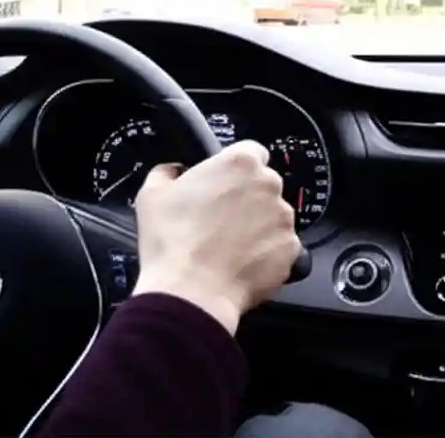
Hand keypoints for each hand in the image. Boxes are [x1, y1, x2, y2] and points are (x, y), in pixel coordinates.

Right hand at [131, 140, 298, 334]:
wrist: (191, 293)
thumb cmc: (171, 241)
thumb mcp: (152, 194)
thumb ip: (168, 171)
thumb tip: (173, 171)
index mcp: (240, 162)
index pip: (250, 151)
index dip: (235, 169)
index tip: (224, 184)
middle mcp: (269, 185)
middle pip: (263, 184)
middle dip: (247, 198)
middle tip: (220, 219)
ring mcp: (284, 218)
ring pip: (274, 215)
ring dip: (257, 225)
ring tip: (229, 246)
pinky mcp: (291, 249)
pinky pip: (280, 245)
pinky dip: (266, 253)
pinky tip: (242, 263)